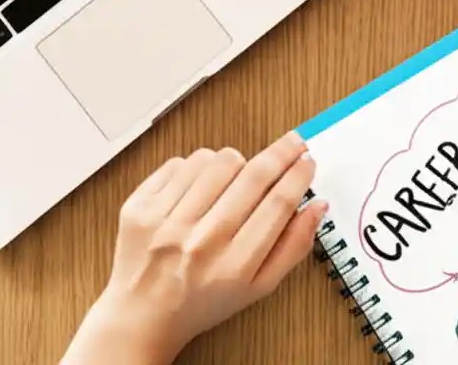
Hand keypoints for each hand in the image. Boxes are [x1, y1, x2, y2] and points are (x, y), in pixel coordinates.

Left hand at [62, 133, 326, 364]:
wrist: (144, 315)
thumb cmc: (205, 300)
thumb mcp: (259, 287)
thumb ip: (293, 247)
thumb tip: (317, 206)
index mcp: (234, 266)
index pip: (277, 204)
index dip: (298, 175)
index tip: (308, 160)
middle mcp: (201, 242)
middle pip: (253, 177)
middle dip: (281, 153)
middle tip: (294, 142)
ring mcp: (166, 223)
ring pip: (217, 162)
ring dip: (236, 160)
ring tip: (237, 175)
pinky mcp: (140, 208)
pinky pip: (180, 163)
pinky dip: (198, 166)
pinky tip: (202, 184)